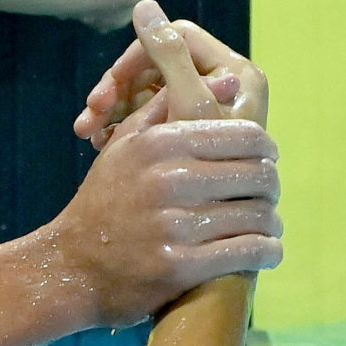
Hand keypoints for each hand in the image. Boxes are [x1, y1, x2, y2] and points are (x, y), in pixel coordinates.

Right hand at [46, 2, 280, 328]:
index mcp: (161, 142)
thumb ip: (174, 107)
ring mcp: (174, 225)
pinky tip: (265, 251)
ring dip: (271, 223)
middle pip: (258, 174)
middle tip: (267, 196)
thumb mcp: (127, 144)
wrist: (73, 267)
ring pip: (258, 215)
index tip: (264, 160)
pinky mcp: (180, 266)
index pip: (244, 135)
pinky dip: (266, 252)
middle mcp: (168, 179)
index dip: (265, 148)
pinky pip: (248, 252)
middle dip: (270, 187)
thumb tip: (228, 79)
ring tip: (267, 226)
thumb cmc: (106, 199)